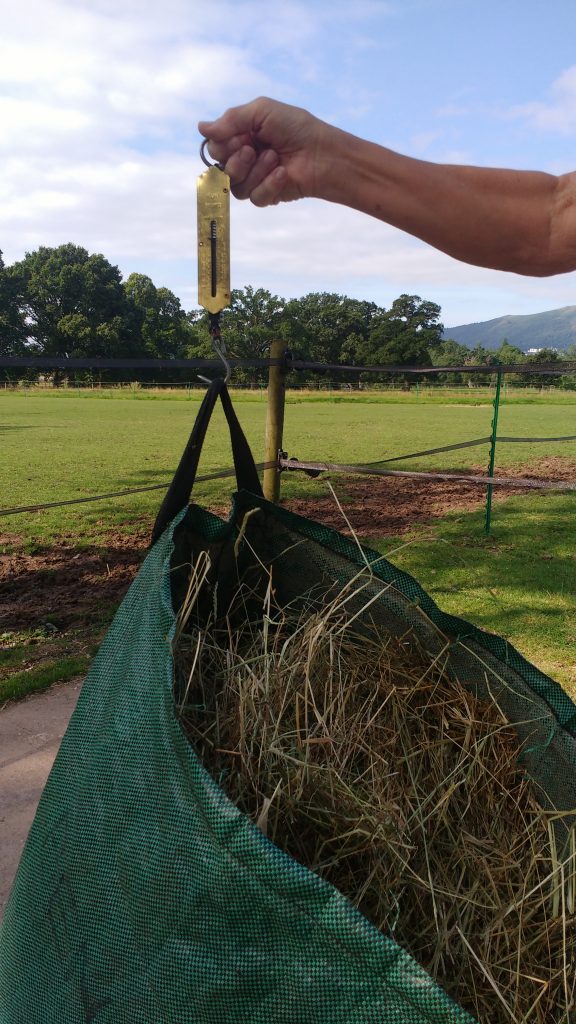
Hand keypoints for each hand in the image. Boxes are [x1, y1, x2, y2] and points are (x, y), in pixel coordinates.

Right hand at [198, 97, 324, 206]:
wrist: (323, 154)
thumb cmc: (296, 128)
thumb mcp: (262, 112)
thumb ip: (231, 119)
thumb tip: (201, 128)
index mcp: (241, 136)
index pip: (215, 147)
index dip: (222, 145)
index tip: (239, 137)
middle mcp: (245, 158)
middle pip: (220, 168)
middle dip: (235, 159)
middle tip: (252, 149)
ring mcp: (255, 178)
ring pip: (235, 186)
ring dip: (254, 171)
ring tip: (274, 157)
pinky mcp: (267, 195)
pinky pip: (254, 197)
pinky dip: (268, 184)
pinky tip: (283, 173)